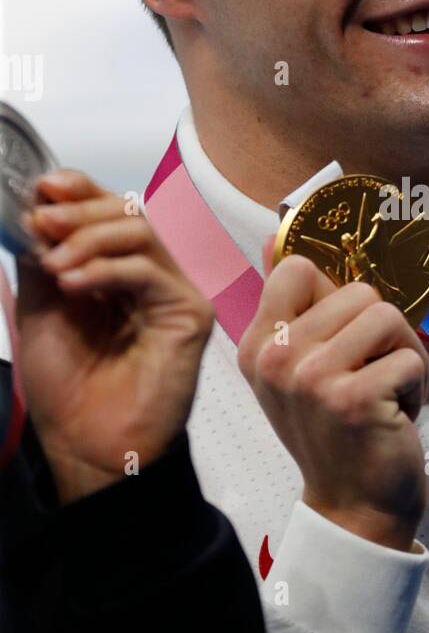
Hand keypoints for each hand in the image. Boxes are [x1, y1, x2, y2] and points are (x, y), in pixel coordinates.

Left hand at [16, 169, 213, 501]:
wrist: (85, 444)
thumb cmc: (68, 388)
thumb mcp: (40, 308)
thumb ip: (43, 258)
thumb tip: (35, 210)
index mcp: (113, 269)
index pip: (106, 210)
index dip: (79, 189)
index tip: (43, 188)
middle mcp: (148, 275)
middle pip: (126, 212)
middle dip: (79, 211)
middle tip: (41, 223)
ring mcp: (171, 292)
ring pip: (141, 233)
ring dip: (89, 237)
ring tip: (55, 265)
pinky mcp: (189, 314)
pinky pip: (151, 272)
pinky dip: (108, 269)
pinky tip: (74, 284)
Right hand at [238, 246, 428, 551]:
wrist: (354, 507)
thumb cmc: (336, 431)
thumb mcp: (300, 368)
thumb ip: (298, 307)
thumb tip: (284, 233)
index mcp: (258, 344)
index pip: (298, 267)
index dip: (336, 294)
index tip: (343, 336)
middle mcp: (275, 357)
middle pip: (357, 290)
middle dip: (381, 332)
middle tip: (369, 377)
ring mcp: (310, 378)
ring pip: (386, 316)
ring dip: (402, 354)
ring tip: (385, 392)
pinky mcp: (352, 398)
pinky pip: (409, 355)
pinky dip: (415, 383)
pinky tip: (395, 414)